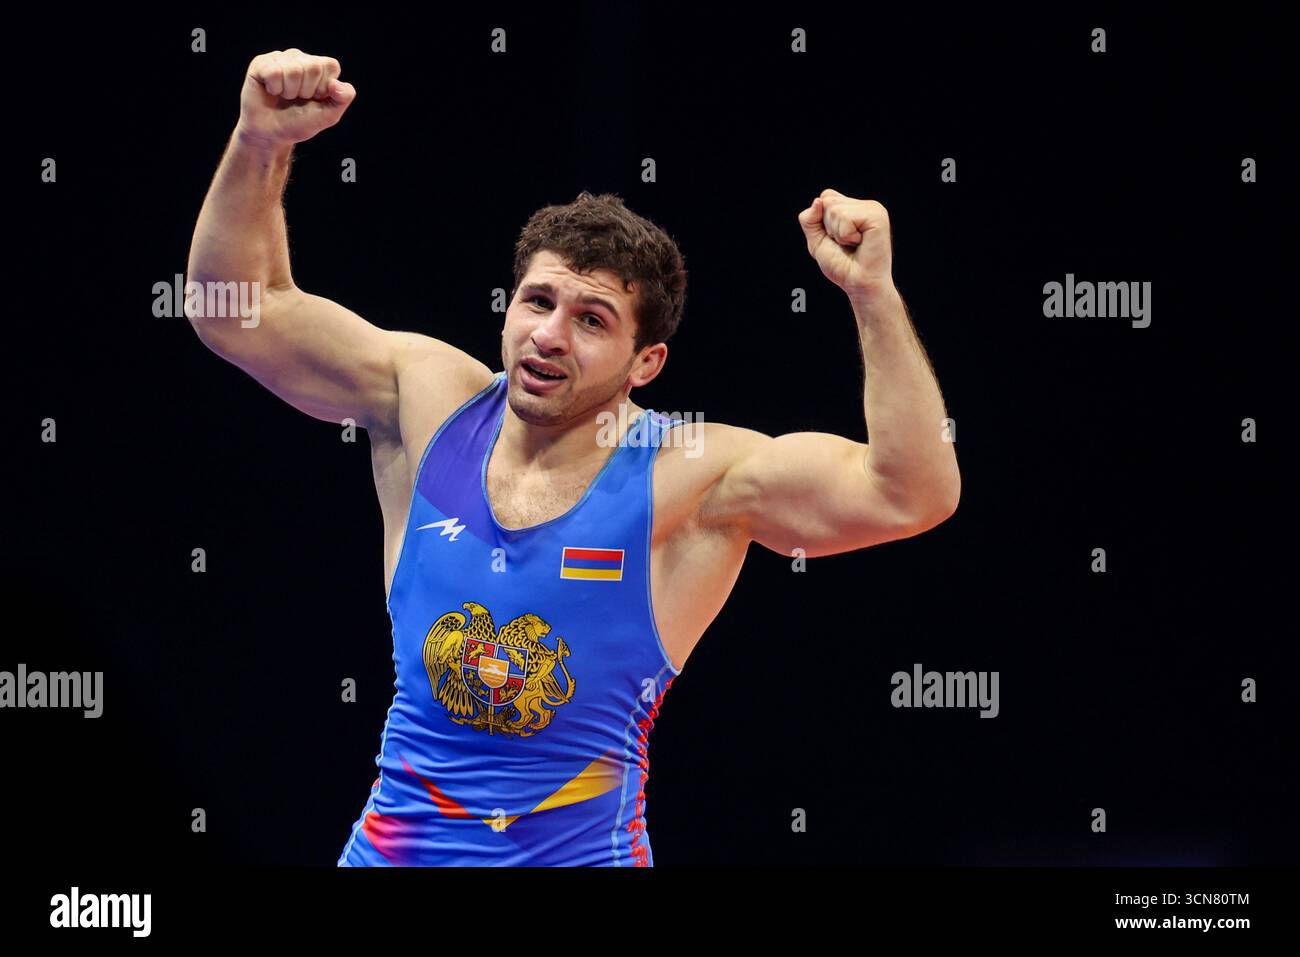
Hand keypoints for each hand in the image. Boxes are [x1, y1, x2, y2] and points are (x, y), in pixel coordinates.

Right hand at [237, 49, 356, 146]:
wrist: (272, 134)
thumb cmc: (300, 123)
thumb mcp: (328, 115)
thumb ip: (343, 99)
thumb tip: (335, 83)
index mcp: (319, 67)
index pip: (330, 65)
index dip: (323, 88)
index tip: (314, 99)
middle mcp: (300, 58)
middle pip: (312, 67)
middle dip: (306, 91)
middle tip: (297, 99)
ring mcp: (280, 58)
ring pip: (292, 69)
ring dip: (289, 91)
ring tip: (284, 96)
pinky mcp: (261, 62)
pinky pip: (273, 71)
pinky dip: (273, 88)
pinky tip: (271, 91)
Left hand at [798, 189, 894, 298]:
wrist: (858, 283)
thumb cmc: (842, 266)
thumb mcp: (816, 241)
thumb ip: (809, 220)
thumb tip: (818, 201)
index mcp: (854, 208)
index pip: (826, 197)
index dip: (822, 221)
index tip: (837, 239)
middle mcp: (865, 205)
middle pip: (828, 201)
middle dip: (829, 228)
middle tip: (846, 244)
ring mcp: (873, 209)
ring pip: (835, 209)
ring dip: (838, 234)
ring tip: (854, 245)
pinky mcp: (877, 216)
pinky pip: (846, 217)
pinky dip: (846, 235)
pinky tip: (860, 243)